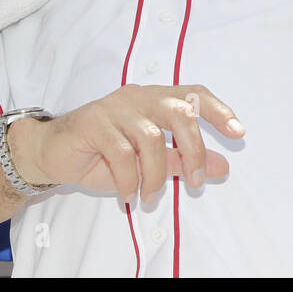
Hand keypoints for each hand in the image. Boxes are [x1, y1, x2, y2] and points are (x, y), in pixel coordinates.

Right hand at [10, 84, 244, 204]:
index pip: (193, 94)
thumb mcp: (149, 162)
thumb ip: (184, 160)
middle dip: (193, 150)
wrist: (53, 154)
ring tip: (150, 197)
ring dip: (156, 175)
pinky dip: (129, 180)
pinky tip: (129, 195)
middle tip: (196, 184)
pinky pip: (122, 153)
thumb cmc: (104, 155)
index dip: (218, 110)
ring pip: (151, 137)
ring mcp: (115, 107)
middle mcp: (138, 97)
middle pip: (179, 112)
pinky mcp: (94, 122)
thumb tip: (223, 166)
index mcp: (155, 99)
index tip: (239, 134)